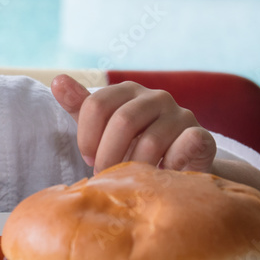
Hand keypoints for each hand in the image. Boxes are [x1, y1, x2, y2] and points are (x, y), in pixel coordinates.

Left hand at [50, 74, 216, 174]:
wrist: (176, 169)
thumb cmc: (131, 147)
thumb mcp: (101, 127)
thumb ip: (80, 105)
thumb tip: (58, 80)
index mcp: (128, 90)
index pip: (96, 104)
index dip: (87, 137)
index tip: (88, 158)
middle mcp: (157, 96)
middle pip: (122, 121)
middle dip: (108, 154)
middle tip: (105, 174)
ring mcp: (182, 115)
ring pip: (150, 140)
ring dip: (134, 167)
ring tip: (131, 178)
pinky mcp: (202, 136)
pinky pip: (185, 146)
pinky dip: (169, 165)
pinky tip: (162, 174)